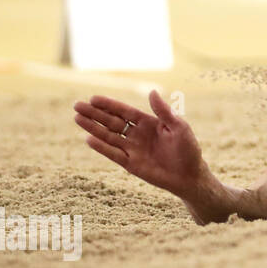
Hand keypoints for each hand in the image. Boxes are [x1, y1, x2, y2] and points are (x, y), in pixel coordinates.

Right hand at [73, 90, 229, 222]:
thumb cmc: (188, 149)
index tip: (93, 98)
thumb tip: (152, 91)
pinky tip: (89, 139)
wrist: (190, 175)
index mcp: (149, 123)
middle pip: (112, 122)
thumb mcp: (179, 127)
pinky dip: (102, 147)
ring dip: (93, 128)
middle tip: (77, 105)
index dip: (109, 105)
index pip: (125, 111)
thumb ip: (164, 111)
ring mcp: (133, 149)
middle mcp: (137, 134)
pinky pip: (114, 154)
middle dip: (95, 114)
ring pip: (109, 136)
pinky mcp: (131, 164)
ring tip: (77, 118)